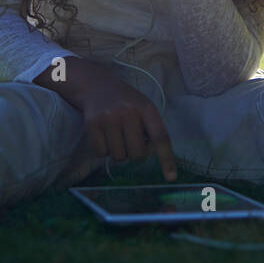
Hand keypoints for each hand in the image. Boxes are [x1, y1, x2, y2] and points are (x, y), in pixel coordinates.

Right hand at [37, 58, 176, 180]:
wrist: (95, 85)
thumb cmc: (124, 100)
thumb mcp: (143, 107)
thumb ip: (151, 128)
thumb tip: (150, 154)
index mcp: (146, 108)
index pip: (160, 137)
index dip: (167, 159)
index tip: (171, 178)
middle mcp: (128, 112)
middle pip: (137, 153)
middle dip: (134, 152)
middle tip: (130, 140)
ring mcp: (109, 118)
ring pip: (119, 156)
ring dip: (118, 151)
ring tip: (116, 134)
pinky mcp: (92, 124)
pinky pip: (101, 154)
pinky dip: (103, 150)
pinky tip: (104, 135)